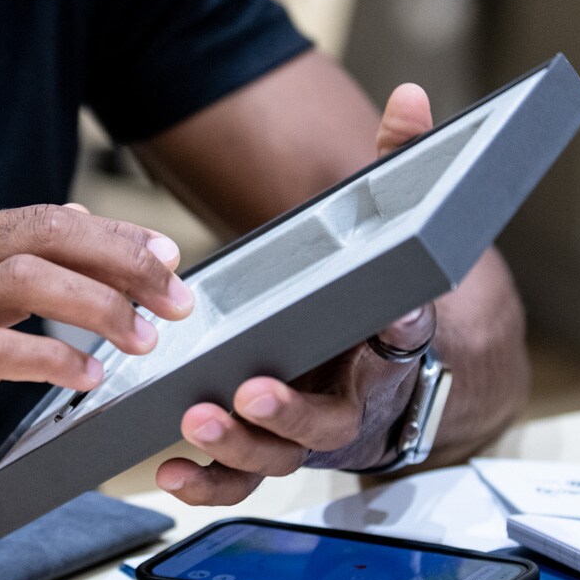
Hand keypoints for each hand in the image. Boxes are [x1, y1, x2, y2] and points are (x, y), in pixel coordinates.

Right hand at [0, 204, 193, 497]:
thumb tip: (74, 233)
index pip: (44, 219)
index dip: (115, 236)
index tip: (166, 258)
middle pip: (47, 237)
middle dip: (125, 261)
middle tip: (176, 293)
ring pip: (28, 281)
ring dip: (100, 306)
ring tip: (144, 337)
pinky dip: (52, 360)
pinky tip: (87, 377)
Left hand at [157, 82, 437, 504]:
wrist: (376, 368)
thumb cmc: (371, 295)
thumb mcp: (385, 224)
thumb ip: (396, 163)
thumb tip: (410, 98)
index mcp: (388, 343)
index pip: (406, 335)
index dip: (402, 330)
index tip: (392, 320)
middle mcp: (352, 396)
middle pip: (329, 421)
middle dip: (288, 412)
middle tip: (250, 392)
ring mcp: (307, 432)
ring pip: (280, 458)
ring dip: (238, 448)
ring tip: (197, 423)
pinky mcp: (268, 450)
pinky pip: (241, 479)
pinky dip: (208, 481)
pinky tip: (170, 471)